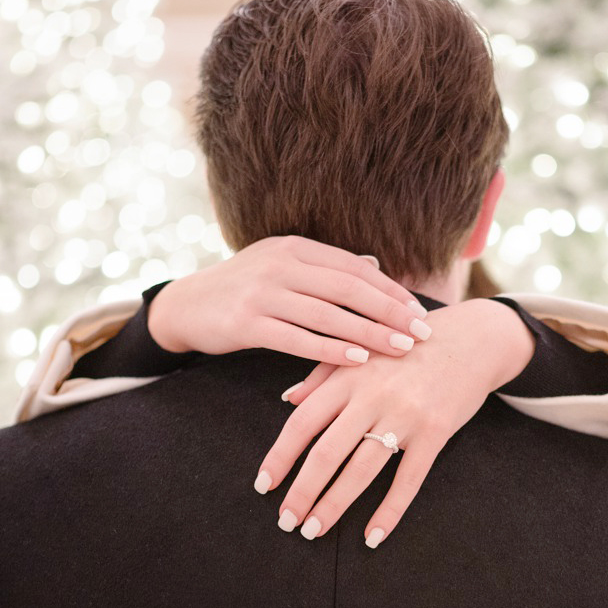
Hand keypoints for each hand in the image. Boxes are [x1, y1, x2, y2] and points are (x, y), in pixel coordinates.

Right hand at [148, 235, 430, 365]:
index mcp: (295, 247)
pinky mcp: (245, 322)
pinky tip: (358, 361)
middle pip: (348, 288)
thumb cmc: (245, 288)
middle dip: (390, 312)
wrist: (186, 305)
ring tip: (400, 349)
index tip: (420, 313)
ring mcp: (261, 292)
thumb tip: (374, 264)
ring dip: (368, 333)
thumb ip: (325, 267)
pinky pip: (297, 338)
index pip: (355, 268)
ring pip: (327, 314)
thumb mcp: (283, 266)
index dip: (390, 290)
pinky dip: (330, 349)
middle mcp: (280, 264)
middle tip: (422, 333)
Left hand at [258, 298, 536, 546]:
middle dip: (302, 491)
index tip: (263, 486)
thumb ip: (324, 373)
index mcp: (349, 375)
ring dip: (334, 505)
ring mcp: (406, 415)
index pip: (303, 422)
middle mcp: (374, 396)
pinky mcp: (436, 432)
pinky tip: (372, 536)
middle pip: (327, 452)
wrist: (474, 339)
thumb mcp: (364, 348)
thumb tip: (288, 401)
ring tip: (313, 530)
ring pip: (361, 470)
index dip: (280, 457)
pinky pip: (408, 480)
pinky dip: (389, 511)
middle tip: (287, 520)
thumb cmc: (410, 345)